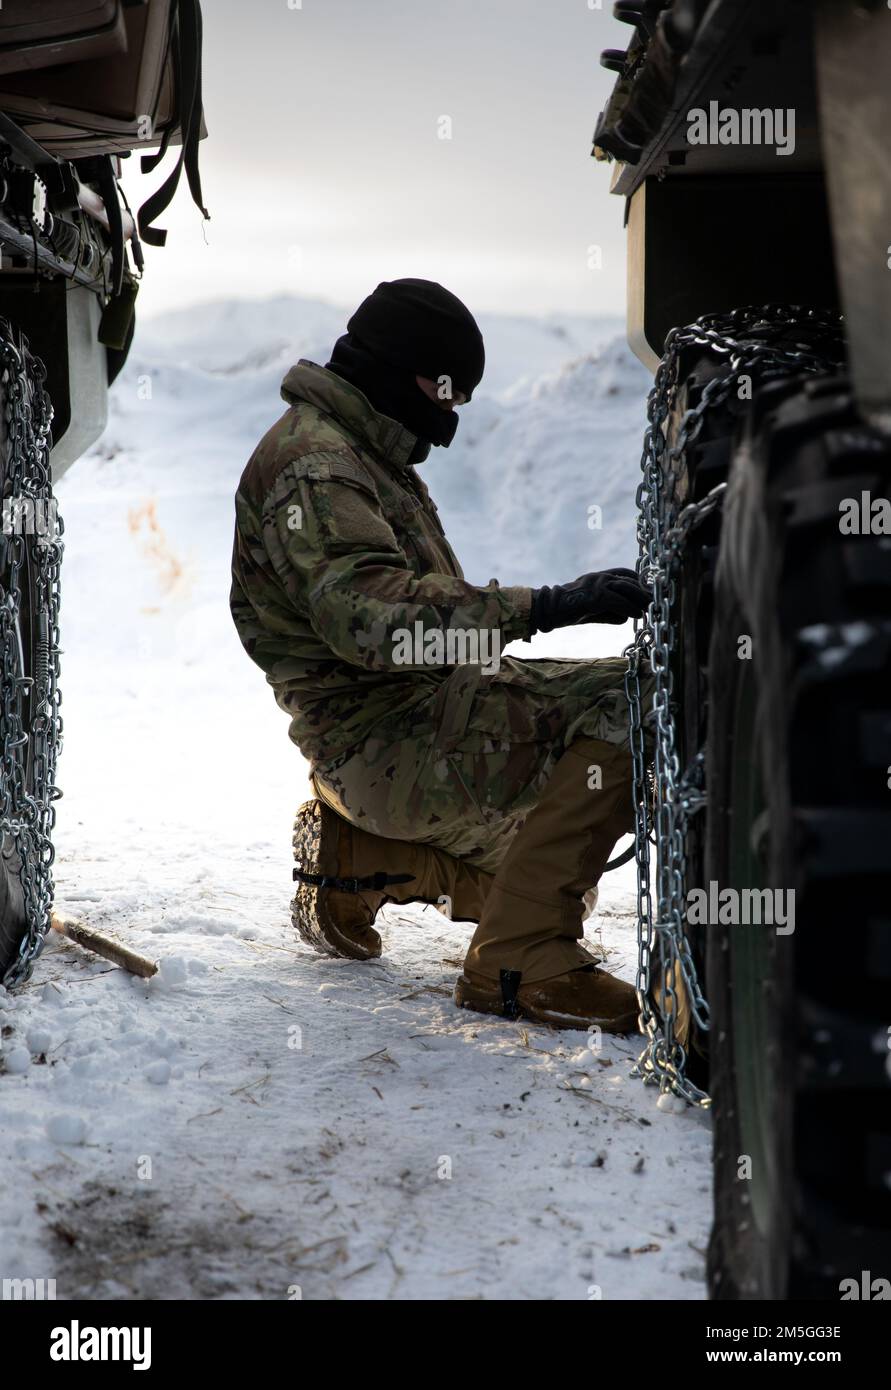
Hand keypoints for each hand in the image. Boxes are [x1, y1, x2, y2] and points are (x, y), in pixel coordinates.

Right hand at [530, 567, 649, 633]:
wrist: (548, 610)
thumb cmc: (570, 611)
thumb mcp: (594, 609)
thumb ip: (611, 611)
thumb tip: (627, 617)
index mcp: (600, 577)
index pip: (627, 574)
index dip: (641, 583)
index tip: (651, 593)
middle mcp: (601, 576)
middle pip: (631, 580)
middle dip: (645, 591)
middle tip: (658, 602)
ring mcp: (597, 584)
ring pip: (627, 588)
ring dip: (641, 599)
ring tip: (651, 608)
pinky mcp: (594, 596)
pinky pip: (617, 600)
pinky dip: (629, 608)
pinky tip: (637, 615)